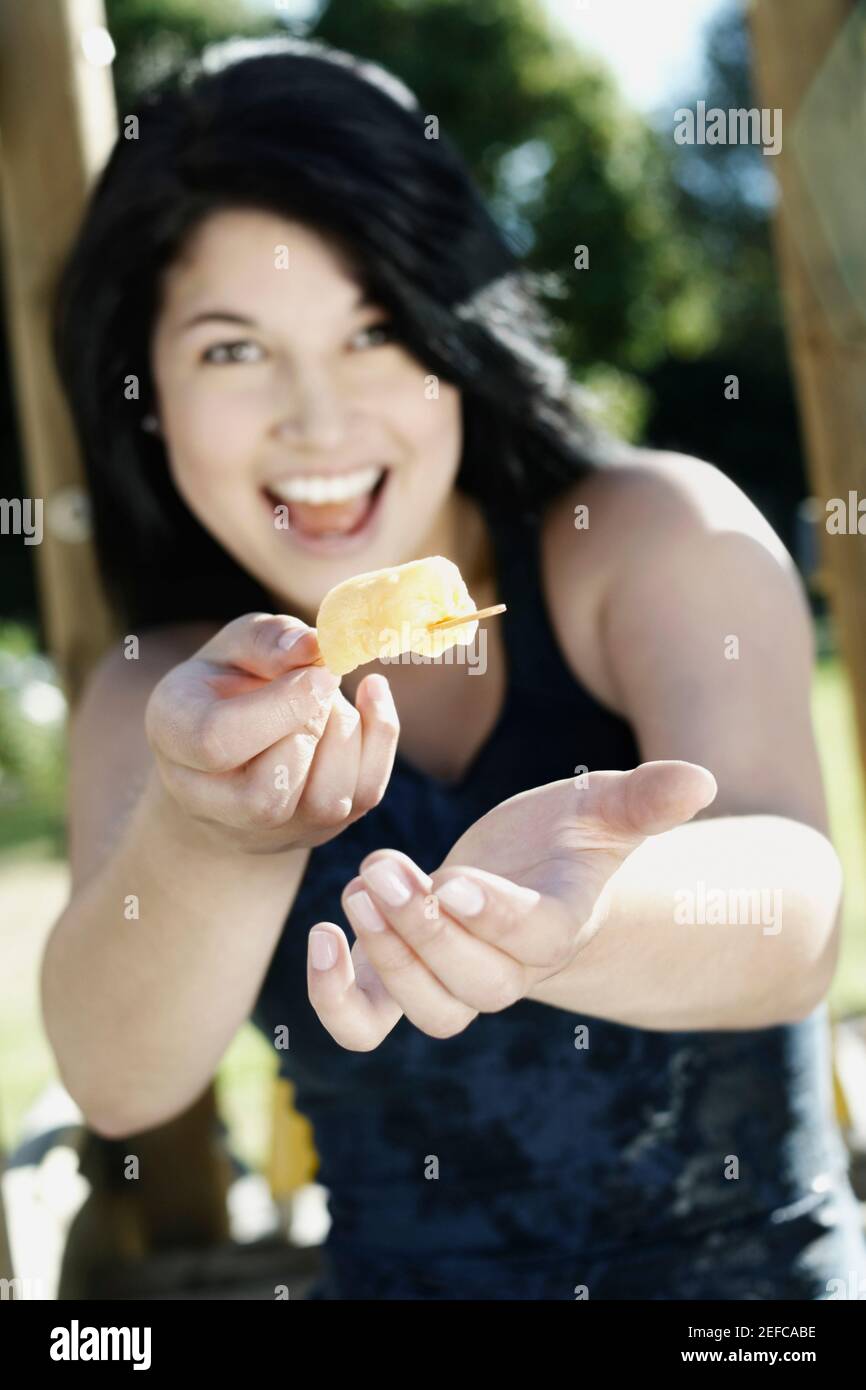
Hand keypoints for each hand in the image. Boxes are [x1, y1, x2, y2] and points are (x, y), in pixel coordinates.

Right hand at [145, 612, 398, 853]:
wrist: (234, 748)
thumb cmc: (228, 685)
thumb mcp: (233, 647)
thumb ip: (267, 640)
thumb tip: (314, 647)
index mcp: (175, 739)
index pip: (217, 743)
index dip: (279, 707)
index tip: (316, 671)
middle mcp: (210, 802)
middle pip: (269, 793)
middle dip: (312, 724)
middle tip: (319, 680)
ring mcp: (267, 829)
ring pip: (325, 801)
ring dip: (345, 734)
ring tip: (330, 697)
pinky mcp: (317, 828)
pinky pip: (365, 794)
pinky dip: (380, 737)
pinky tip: (373, 694)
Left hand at [306, 760, 716, 1046]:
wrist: (533, 874)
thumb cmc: (572, 835)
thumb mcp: (605, 805)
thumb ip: (646, 798)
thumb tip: (701, 779)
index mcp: (557, 923)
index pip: (532, 939)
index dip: (494, 921)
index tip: (455, 883)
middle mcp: (509, 968)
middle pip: (472, 987)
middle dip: (422, 935)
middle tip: (383, 870)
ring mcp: (456, 981)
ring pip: (427, 1010)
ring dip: (386, 959)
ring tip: (360, 886)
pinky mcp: (407, 978)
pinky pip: (369, 1023)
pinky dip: (336, 1001)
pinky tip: (321, 937)